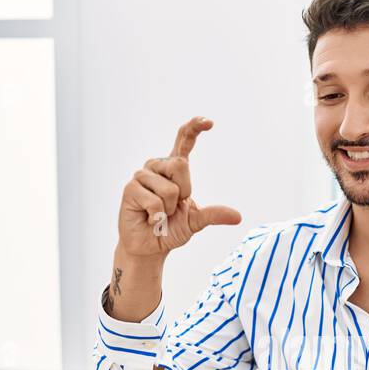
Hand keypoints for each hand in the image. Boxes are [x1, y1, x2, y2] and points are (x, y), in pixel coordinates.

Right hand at [117, 116, 242, 259]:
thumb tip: (238, 217)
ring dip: (169, 209)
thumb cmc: (170, 230)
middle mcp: (156, 167)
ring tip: (158, 215)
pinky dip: (157, 216)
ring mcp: (142, 176)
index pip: (183, 141)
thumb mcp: (195, 221)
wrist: (150, 247)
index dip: (194, 128)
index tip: (208, 122)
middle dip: (183, 191)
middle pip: (180, 165)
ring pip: (169, 188)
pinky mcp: (130, 189)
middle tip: (172, 207)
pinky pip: (155, 201)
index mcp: (173, 168)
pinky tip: (149, 218)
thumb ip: (213, 214)